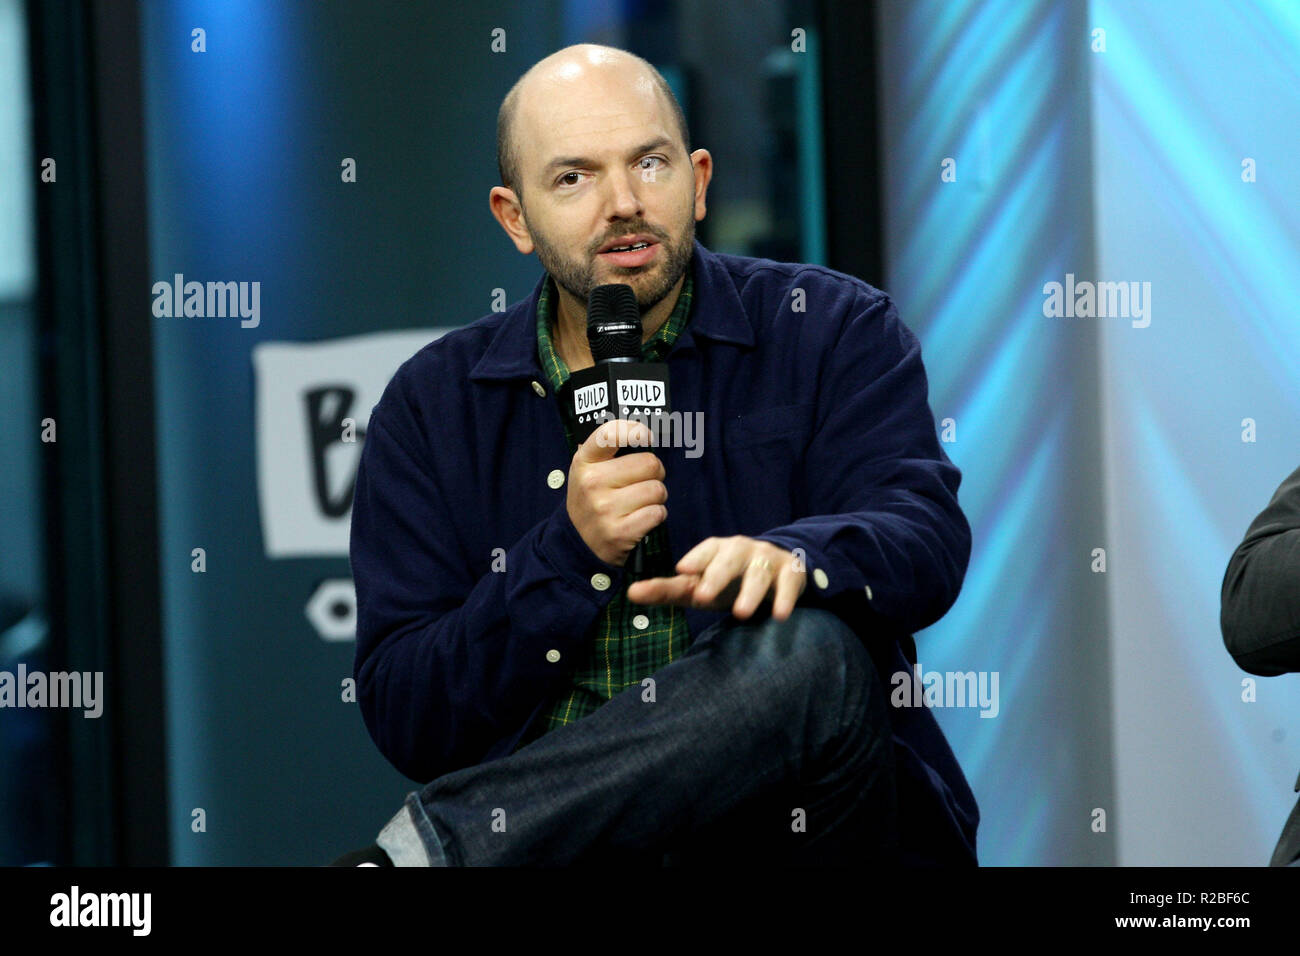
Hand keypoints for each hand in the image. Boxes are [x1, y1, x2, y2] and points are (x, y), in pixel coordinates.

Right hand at [567, 419, 667, 565]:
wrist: (579, 543)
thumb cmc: (592, 499)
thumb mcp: (588, 469)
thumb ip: (610, 448)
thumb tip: (644, 431)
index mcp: (584, 462)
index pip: (610, 434)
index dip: (636, 430)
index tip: (646, 436)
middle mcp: (592, 483)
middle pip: (650, 463)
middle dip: (654, 473)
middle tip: (642, 482)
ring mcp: (604, 509)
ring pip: (657, 489)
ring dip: (656, 497)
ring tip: (639, 502)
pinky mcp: (619, 532)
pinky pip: (658, 512)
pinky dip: (656, 515)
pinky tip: (641, 518)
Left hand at [626, 535, 806, 620]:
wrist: (779, 571)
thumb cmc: (728, 581)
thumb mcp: (698, 585)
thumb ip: (667, 590)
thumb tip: (630, 593)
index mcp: (718, 549)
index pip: (706, 549)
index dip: (696, 558)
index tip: (682, 569)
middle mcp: (742, 549)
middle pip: (730, 557)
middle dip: (718, 575)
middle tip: (703, 597)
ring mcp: (768, 559)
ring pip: (759, 572)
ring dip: (751, 592)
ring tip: (740, 614)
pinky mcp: (791, 573)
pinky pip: (789, 584)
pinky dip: (785, 599)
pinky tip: (779, 616)